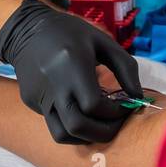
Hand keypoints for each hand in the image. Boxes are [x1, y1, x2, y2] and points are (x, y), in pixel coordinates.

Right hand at [0, 0, 143, 143]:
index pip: (94, 105)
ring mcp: (39, 97)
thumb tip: (138, 96)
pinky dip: (71, 126)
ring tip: (99, 124)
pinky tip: (82, 113)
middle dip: (103, 133)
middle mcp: (53, 85)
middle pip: (78, 127)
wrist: (27, 29)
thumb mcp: (102, 40)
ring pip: (62, 135)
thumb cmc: (71, 32)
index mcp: (72, 65)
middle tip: (116, 124)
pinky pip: (53, 123)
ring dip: (85, 137)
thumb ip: (126, 67)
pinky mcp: (31, 102)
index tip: (125, 106)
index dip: (115, 113)